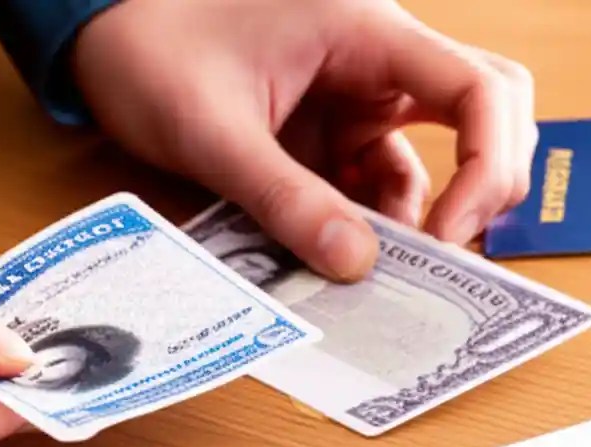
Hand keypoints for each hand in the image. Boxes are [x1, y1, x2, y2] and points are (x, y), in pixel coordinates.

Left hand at [71, 0, 536, 281]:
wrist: (102, 29)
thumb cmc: (150, 47)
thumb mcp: (212, 128)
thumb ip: (283, 196)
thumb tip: (354, 264)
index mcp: (366, 32)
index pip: (479, 89)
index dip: (487, 165)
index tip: (452, 235)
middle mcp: (381, 60)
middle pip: (488, 113)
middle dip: (484, 185)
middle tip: (451, 255)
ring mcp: (363, 96)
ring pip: (437, 157)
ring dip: (421, 217)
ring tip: (381, 273)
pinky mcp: (338, 130)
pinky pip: (381, 180)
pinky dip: (375, 223)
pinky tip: (345, 255)